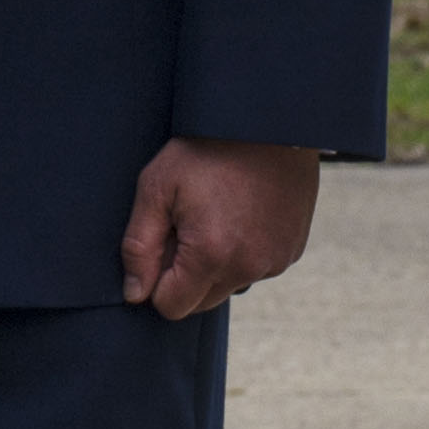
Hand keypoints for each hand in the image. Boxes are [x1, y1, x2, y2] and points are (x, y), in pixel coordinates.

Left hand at [122, 138, 322, 319]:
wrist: (267, 122)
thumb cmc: (205, 149)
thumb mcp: (157, 187)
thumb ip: (138, 246)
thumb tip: (135, 295)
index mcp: (210, 255)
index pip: (171, 307)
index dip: (156, 281)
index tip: (160, 245)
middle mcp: (249, 267)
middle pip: (200, 303)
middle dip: (185, 276)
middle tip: (185, 226)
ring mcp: (276, 260)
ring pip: (229, 286)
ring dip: (215, 266)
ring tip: (216, 215)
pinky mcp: (293, 250)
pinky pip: (257, 269)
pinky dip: (244, 253)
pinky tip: (240, 215)